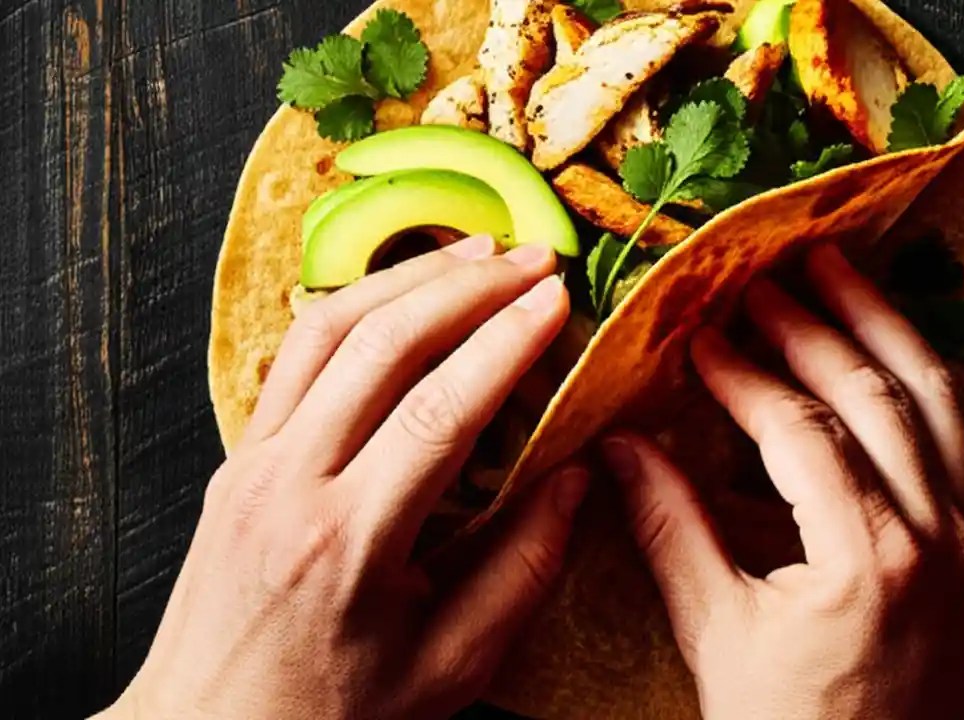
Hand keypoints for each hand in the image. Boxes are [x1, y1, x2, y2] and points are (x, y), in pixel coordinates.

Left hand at [101, 236, 587, 719]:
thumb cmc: (332, 715)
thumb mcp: (449, 667)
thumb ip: (523, 572)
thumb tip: (574, 478)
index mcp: (348, 544)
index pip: (436, 410)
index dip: (504, 343)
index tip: (556, 300)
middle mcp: (287, 485)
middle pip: (380, 344)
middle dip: (467, 286)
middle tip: (534, 258)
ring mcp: (250, 462)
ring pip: (328, 329)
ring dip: (409, 277)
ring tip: (477, 251)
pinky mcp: (236, 457)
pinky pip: (296, 356)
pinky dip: (355, 306)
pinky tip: (402, 293)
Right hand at [603, 244, 963, 719]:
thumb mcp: (717, 640)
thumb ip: (670, 532)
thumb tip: (619, 449)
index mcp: (865, 559)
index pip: (799, 428)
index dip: (743, 374)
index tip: (701, 339)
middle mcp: (938, 537)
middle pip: (877, 393)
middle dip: (817, 325)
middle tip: (768, 280)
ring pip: (944, 400)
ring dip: (891, 328)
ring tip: (845, 275)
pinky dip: (948, 383)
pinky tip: (917, 353)